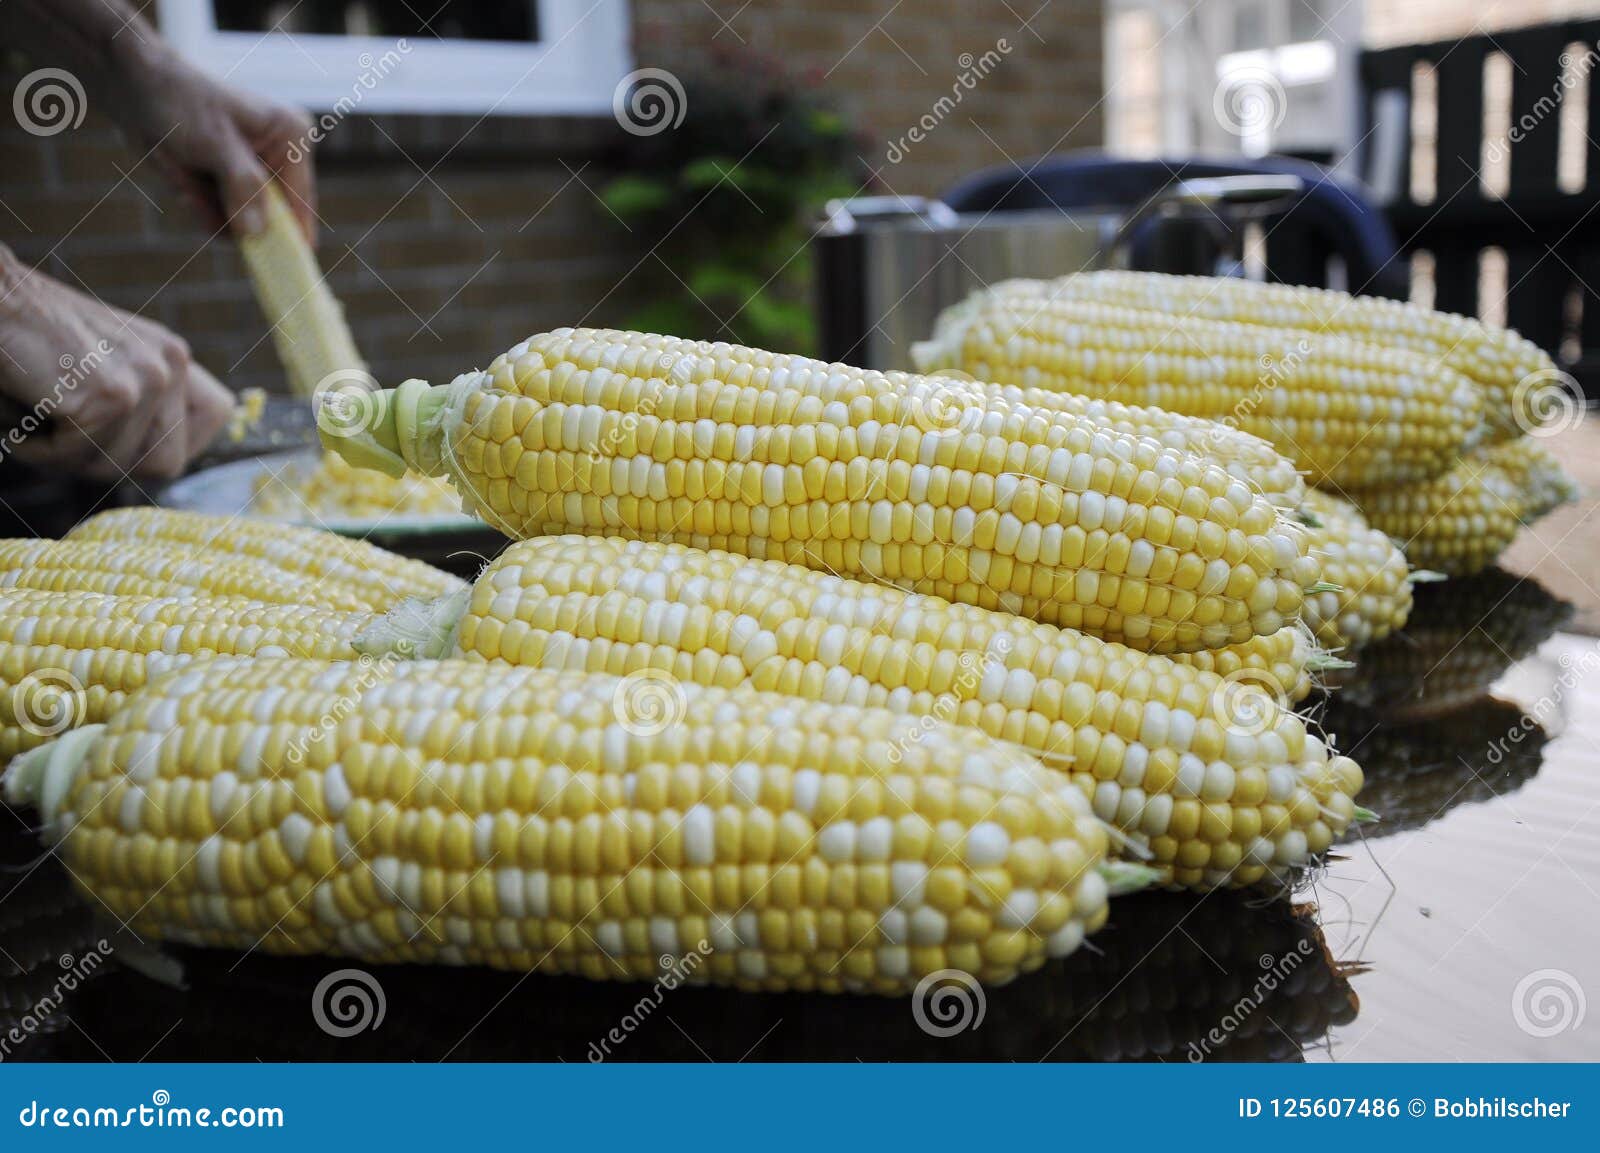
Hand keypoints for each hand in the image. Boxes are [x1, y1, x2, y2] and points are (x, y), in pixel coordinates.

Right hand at [0, 248, 235, 480]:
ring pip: (115, 468)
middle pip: (165, 464)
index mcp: (173, 354)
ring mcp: (145, 380)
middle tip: (63, 430)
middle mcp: (170, 363)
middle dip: (107, 461)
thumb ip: (145, 402)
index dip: (174, 441)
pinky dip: (37, 448)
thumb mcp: (102, 363)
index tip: (128, 438)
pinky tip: (22, 409)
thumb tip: (171, 462)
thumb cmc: (28, 339)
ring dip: (64, 455)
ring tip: (38, 411)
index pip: (217, 413)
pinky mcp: (109, 396)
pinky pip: (75, 457)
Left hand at [113, 39, 315, 241]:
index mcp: (291, 139)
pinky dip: (202, 210)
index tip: (280, 272)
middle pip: (275, 219)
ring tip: (186, 181)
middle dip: (236, 219)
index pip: (301, 203)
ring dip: (213, 213)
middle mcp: (279, 158)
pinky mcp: (231, 183)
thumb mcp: (213, 142)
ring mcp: (255, 173)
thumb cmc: (177, 99)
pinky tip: (184, 184)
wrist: (130, 84)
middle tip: (199, 197)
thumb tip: (258, 234)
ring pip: (246, 223)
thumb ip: (241, 186)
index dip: (291, 239)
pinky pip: (225, 218)